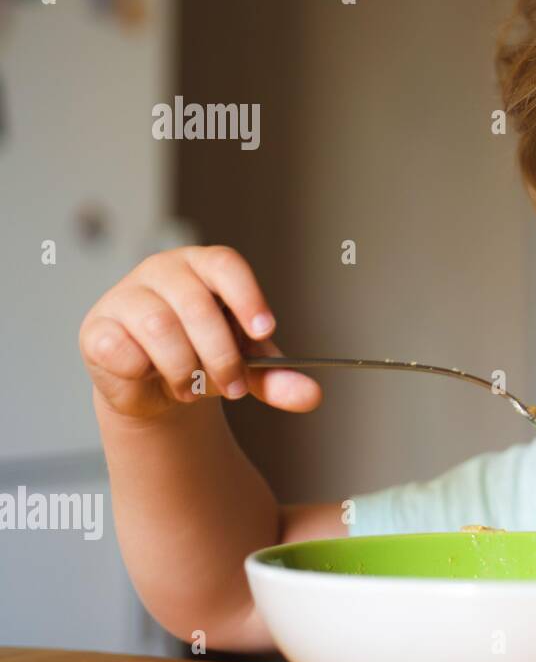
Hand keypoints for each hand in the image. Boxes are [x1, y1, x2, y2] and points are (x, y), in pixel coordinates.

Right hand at [79, 245, 321, 421]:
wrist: (154, 386)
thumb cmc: (203, 356)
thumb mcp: (246, 365)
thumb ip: (277, 377)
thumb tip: (312, 396)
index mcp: (204, 266)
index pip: (225, 265)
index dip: (247, 296)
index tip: (265, 331)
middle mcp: (164, 271)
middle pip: (197, 305)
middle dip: (221, 355)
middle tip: (233, 386)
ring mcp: (125, 295)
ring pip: (161, 327)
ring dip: (185, 368)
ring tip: (192, 386)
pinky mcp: (97, 326)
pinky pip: (124, 349)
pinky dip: (146, 371)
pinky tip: (151, 375)